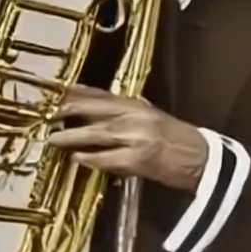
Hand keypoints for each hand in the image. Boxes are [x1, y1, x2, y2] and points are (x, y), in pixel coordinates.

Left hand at [47, 84, 208, 191]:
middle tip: (46, 114)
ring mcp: (138, 137)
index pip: (100, 94)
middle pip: (96, 109)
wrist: (204, 158)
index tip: (53, 92)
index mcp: (137, 104)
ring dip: (74, 136)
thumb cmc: (177, 140)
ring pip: (99, 134)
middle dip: (69, 111)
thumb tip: (95, 108)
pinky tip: (78, 159)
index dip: (75, 93)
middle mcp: (136, 116)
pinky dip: (94, 159)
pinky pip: (111, 158)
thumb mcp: (150, 116)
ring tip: (54, 139)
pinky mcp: (142, 159)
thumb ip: (124, 112)